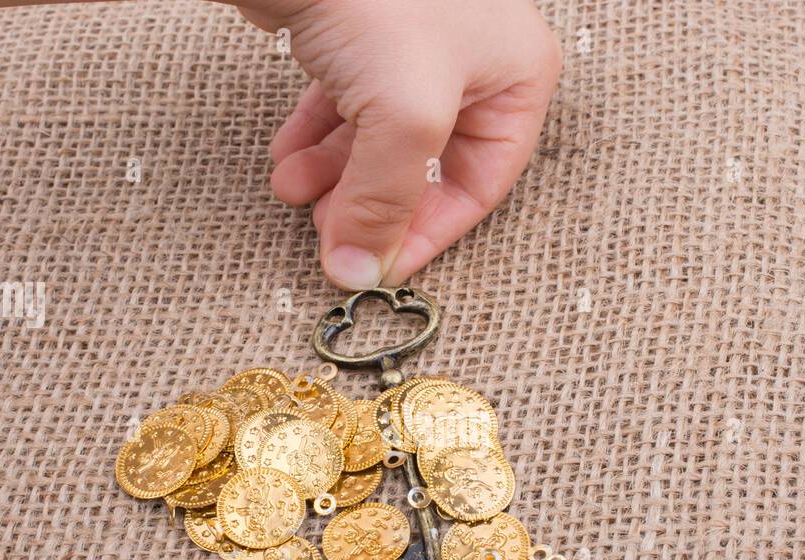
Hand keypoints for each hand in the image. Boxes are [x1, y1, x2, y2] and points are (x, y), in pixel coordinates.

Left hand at [242, 0, 561, 288]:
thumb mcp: (403, 116)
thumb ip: (384, 203)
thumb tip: (358, 273)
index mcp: (515, 76)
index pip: (481, 184)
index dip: (427, 232)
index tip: (379, 267)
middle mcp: (471, 64)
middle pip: (425, 168)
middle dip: (372, 204)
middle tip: (331, 235)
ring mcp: (412, 51)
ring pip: (379, 142)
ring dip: (336, 181)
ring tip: (296, 197)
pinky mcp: (359, 40)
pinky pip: (346, 111)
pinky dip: (317, 144)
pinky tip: (288, 164)